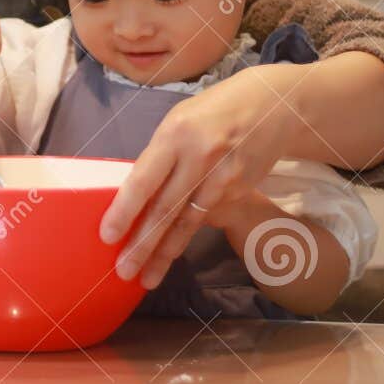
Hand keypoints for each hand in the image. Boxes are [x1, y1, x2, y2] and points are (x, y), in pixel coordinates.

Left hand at [99, 65, 300, 287]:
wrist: (276, 104)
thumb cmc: (213, 111)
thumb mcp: (180, 120)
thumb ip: (160, 155)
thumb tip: (135, 193)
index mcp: (176, 134)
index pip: (144, 180)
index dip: (125, 211)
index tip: (107, 236)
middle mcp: (201, 157)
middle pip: (166, 209)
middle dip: (143, 245)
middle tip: (124, 272)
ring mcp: (224, 178)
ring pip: (188, 223)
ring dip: (165, 254)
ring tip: (146, 278)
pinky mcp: (240, 191)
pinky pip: (206, 217)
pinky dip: (185, 237)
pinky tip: (170, 254)